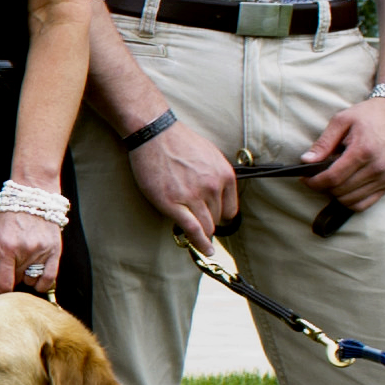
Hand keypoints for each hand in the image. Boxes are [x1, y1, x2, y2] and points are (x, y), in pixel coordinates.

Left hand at [0, 207, 62, 296]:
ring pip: (32, 280)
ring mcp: (41, 252)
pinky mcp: (55, 251)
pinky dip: (42, 283)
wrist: (32, 197)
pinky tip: (36, 280)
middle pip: (17, 281)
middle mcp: (25, 251)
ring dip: (26, 277)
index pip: (4, 283)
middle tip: (10, 269)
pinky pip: (50, 278)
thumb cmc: (9, 216)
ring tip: (23, 265)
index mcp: (6, 247)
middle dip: (12, 278)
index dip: (0, 291)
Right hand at [123, 114, 240, 245]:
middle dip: (208, 223)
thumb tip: (217, 195)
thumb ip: (217, 176)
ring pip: (206, 227)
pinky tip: (204, 250)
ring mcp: (193, 196)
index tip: (215, 221)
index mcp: (224, 175)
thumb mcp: (209, 155)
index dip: (221, 217)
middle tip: (198, 224)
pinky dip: (200, 243)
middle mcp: (213, 187)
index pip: (231, 209)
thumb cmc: (178, 142)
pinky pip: (192, 229)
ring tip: (200, 241)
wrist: (154, 134)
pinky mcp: (173, 204)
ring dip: (203, 235)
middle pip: (217, 219)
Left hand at [302, 93, 384, 211]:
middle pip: (340, 190)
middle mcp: (376, 167)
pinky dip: (350, 201)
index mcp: (363, 151)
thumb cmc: (369, 115)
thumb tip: (306, 160)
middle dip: (323, 186)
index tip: (305, 178)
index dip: (314, 182)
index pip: (333, 177)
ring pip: (351, 200)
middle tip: (316, 177)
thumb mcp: (342, 120)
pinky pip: (364, 204)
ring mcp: (384, 178)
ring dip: (336, 194)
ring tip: (332, 180)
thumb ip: (324, 142)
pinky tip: (344, 188)